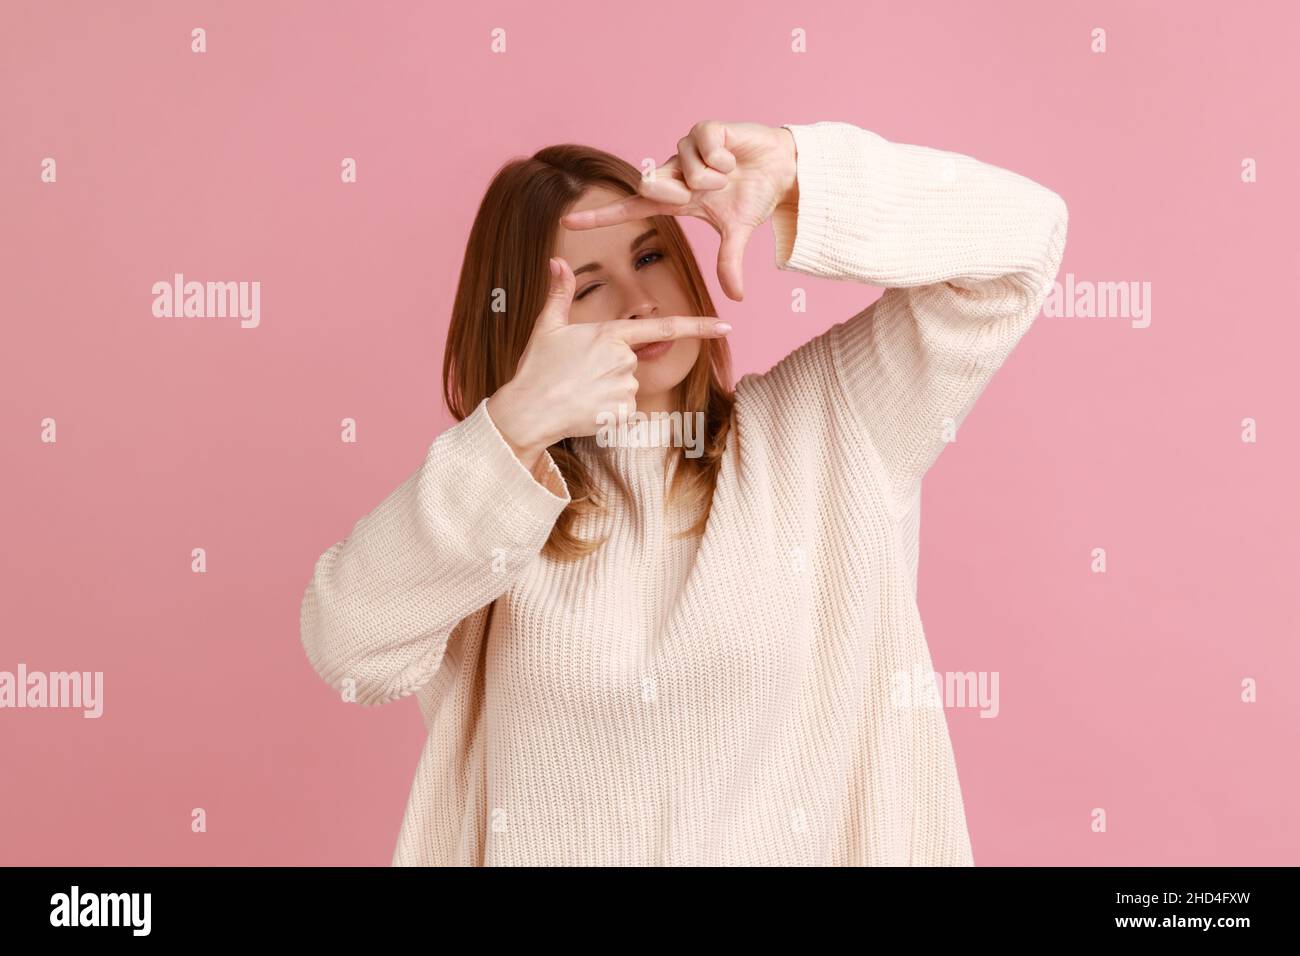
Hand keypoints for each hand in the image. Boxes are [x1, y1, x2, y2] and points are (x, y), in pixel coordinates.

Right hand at [487, 256, 731, 468]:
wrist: (528, 411)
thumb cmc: (536, 369)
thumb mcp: (547, 327)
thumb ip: (560, 294)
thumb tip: (556, 261)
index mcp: (611, 335)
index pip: (664, 328)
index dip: (699, 326)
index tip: (726, 325)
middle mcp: (624, 361)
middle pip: (632, 362)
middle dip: (610, 368)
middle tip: (577, 374)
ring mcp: (625, 389)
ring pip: (627, 387)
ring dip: (608, 391)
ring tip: (577, 392)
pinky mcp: (622, 414)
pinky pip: (624, 411)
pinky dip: (608, 412)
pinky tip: (585, 410)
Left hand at [560, 120, 797, 301]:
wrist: (782, 168)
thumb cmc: (753, 195)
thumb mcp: (737, 231)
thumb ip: (729, 262)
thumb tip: (736, 299)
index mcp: (674, 197)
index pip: (630, 207)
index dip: (600, 217)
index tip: (567, 223)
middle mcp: (673, 171)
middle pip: (648, 185)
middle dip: (679, 194)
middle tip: (708, 192)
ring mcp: (686, 148)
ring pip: (686, 171)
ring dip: (714, 179)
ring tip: (729, 174)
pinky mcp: (704, 129)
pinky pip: (706, 150)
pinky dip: (724, 160)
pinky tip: (734, 157)